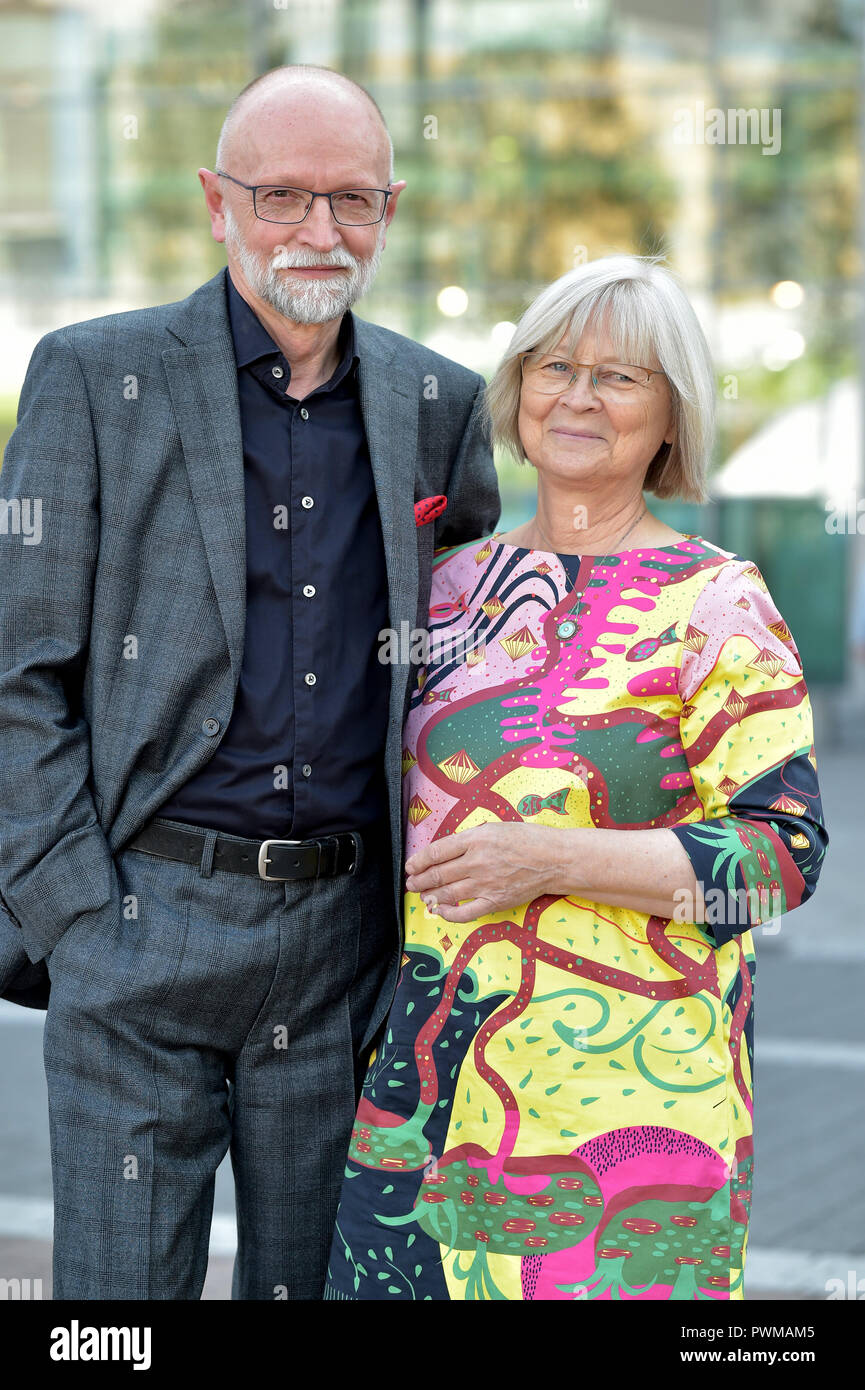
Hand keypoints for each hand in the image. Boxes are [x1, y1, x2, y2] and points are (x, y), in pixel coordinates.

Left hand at [404, 823, 558, 923]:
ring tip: (421, 895)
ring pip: (447, 893)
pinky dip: (448, 914)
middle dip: (419, 880)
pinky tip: (439, 911)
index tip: (410, 865)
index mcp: (476, 839)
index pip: (437, 851)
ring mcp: (485, 884)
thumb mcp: (494, 828)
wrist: (555, 860)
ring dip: (429, 895)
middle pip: (438, 874)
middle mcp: (477, 862)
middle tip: (410, 882)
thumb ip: (469, 839)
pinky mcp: (494, 902)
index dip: (418, 860)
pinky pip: (465, 913)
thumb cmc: (527, 840)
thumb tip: (445, 852)